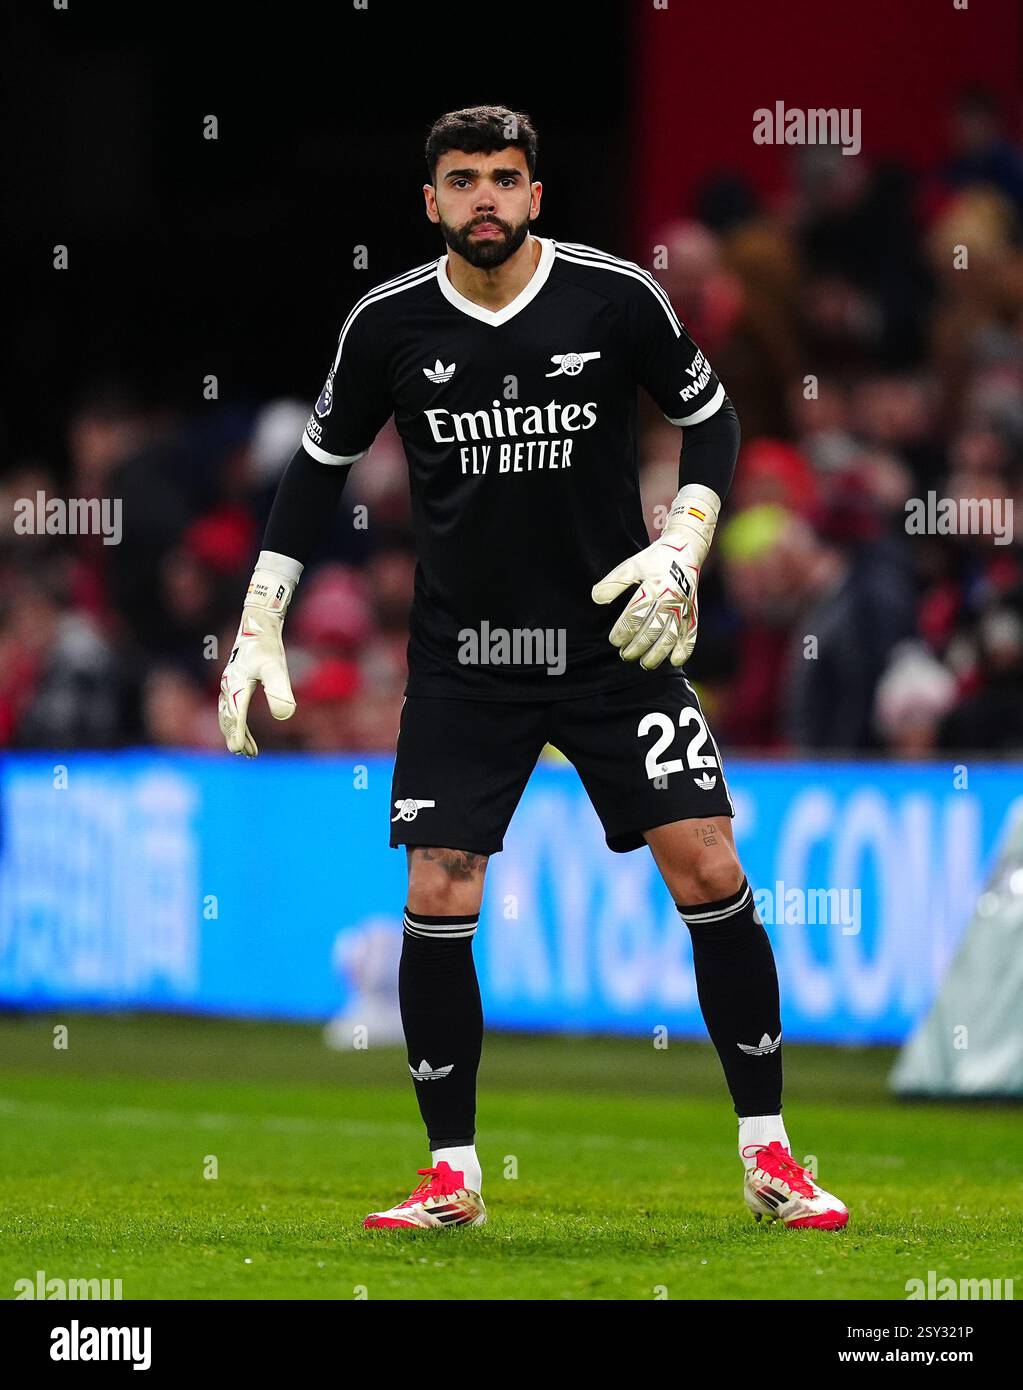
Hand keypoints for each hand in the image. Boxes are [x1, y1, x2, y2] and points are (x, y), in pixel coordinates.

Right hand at [218, 564, 298, 755]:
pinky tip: (245, 729)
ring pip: (229, 714)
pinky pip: (232, 707)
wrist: (259, 622)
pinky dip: (237, 721)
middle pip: (228, 718)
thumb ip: (280, 690)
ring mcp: (230, 683)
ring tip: (248, 749)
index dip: (238, 734)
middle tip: (245, 754)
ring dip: (235, 732)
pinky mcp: (236, 681)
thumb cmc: (267, 644)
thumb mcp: (276, 667)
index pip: (235, 715)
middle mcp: (229, 685)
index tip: (239, 750)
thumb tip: (285, 716)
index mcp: (236, 684)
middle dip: (236, 736)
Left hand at [591, 484, 719, 670]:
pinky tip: (675, 661)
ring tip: (645, 664)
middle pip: (652, 629)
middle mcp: (670, 599)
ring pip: (671, 636)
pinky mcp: (693, 612)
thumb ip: (613, 582)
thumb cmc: (654, 559)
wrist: (686, 549)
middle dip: (637, 646)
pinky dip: (685, 649)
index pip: (636, 614)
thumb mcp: (632, 565)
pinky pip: (691, 633)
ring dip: (658, 653)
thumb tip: (596, 598)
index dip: (623, 630)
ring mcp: (683, 607)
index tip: (614, 641)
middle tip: (625, 655)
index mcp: (653, 587)